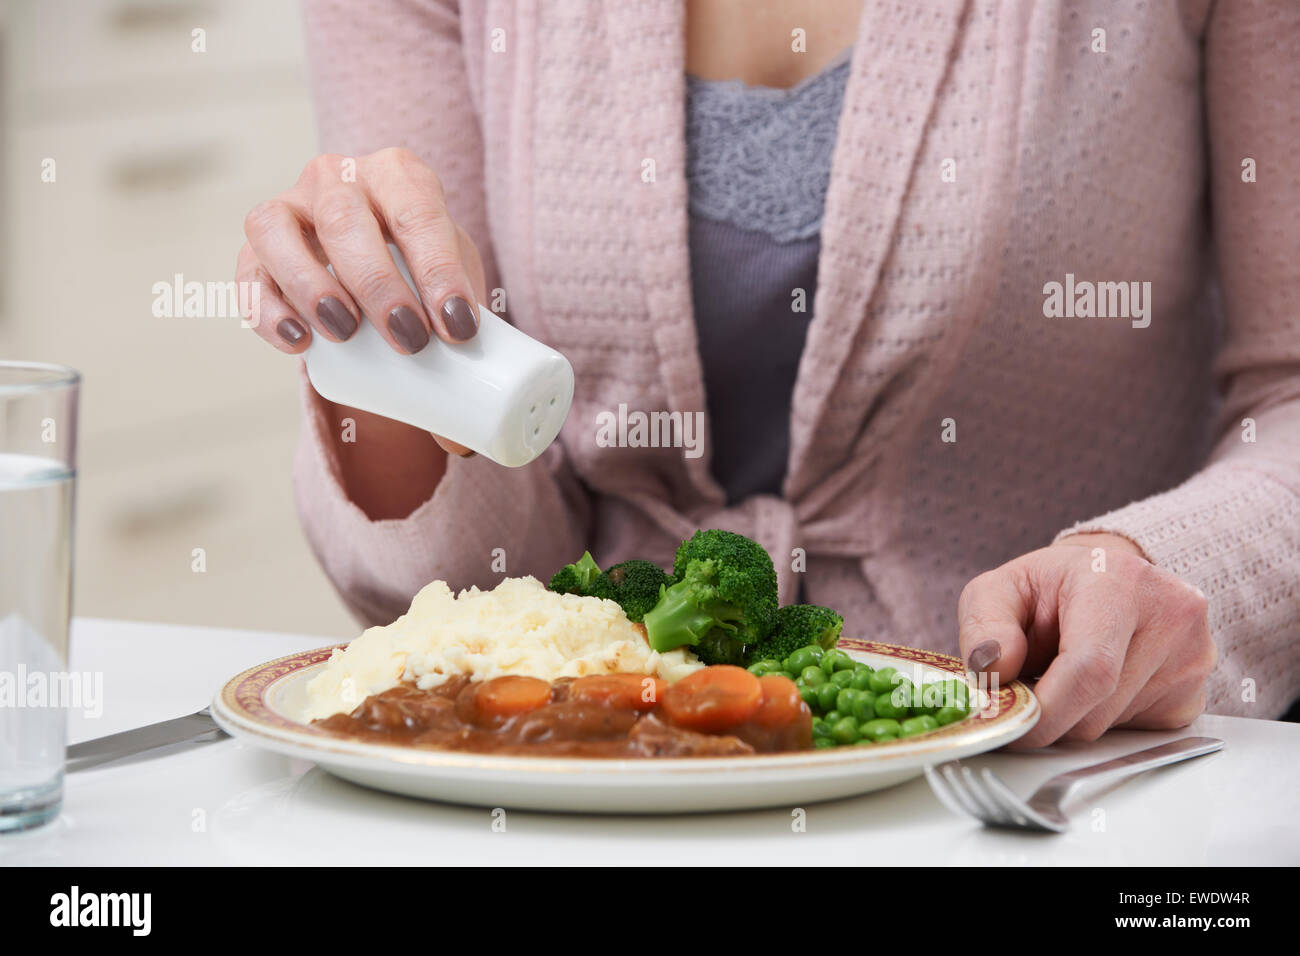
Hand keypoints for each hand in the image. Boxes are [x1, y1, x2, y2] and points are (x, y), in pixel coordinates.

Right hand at [236, 148, 487, 455]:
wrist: (375, 268)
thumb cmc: (423, 277)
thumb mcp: (453, 296)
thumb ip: (472, 359)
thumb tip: (466, 443)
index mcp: (401, 176)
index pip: (419, 211)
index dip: (439, 268)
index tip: (459, 328)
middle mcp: (338, 177)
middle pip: (347, 219)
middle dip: (378, 282)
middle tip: (409, 341)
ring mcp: (289, 206)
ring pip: (279, 229)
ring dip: (310, 283)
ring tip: (344, 336)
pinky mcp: (253, 247)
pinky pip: (246, 269)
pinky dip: (265, 306)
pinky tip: (296, 342)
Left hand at [957, 533, 1215, 748]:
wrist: (1108, 580)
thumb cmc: (1054, 586)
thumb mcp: (1001, 589)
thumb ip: (984, 626)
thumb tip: (994, 670)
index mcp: (1118, 580)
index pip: (1090, 668)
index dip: (1045, 711)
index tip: (1012, 724)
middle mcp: (1170, 614)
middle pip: (1098, 709)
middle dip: (1050, 717)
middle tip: (1024, 698)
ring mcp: (1192, 657)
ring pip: (1113, 728)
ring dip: (1073, 718)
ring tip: (1062, 676)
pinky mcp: (1195, 694)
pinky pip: (1136, 735)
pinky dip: (1101, 722)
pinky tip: (1093, 688)